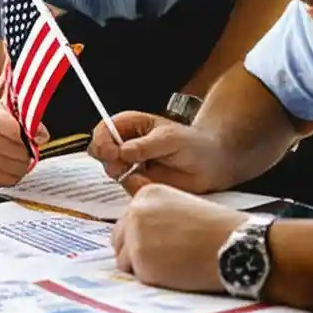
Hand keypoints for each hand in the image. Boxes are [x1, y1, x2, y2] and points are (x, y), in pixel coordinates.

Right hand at [0, 98, 47, 186]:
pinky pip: (0, 180)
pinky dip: (10, 177)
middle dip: (26, 154)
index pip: (17, 133)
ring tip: (20, 161)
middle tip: (27, 152)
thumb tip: (42, 137)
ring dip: (20, 167)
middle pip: (14, 152)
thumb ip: (26, 120)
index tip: (30, 139)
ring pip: (10, 168)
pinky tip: (11, 169)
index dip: (28, 138)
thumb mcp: (5, 108)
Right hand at [88, 111, 231, 194]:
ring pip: (112, 172)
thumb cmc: (194, 145)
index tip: (112, 153)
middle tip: (126, 166)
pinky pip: (127, 187)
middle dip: (110, 161)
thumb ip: (145, 146)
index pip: (103, 129)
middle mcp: (126, 144)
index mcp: (131, 125)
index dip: (102, 141)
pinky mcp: (138, 182)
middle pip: (100, 151)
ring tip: (146, 174)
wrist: (212, 166)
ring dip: (126, 176)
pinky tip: (152, 182)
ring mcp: (130, 164)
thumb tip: (122, 151)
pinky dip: (137, 187)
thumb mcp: (170, 139)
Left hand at [112, 184, 247, 292]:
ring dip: (143, 266)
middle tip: (165, 258)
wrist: (235, 244)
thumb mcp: (182, 207)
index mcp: (146, 195)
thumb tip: (139, 236)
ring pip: (124, 259)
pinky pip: (136, 275)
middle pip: (119, 238)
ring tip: (174, 262)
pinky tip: (175, 271)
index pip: (128, 221)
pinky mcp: (140, 260)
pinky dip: (152, 278)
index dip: (143, 236)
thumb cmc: (217, 229)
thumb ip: (157, 217)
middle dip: (136, 251)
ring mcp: (135, 236)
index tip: (162, 243)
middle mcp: (135, 211)